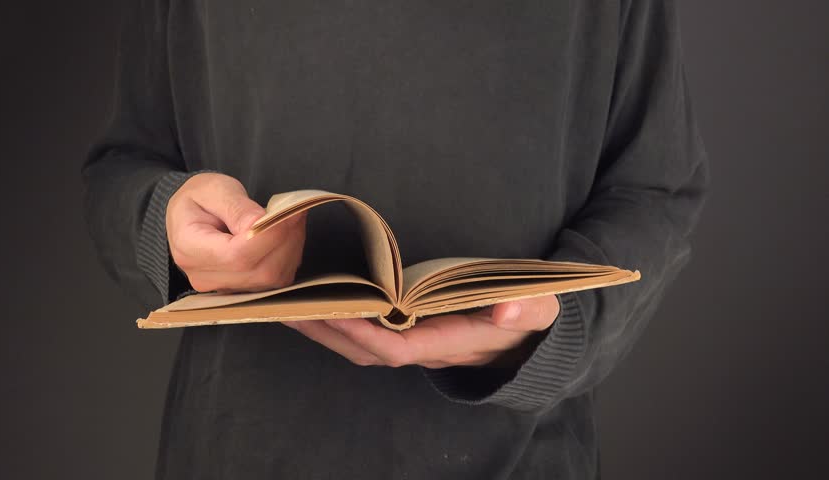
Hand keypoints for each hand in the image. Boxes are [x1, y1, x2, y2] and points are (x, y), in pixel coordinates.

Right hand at [165, 172, 306, 292]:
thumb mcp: (213, 190)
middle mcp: (205, 277)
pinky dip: (289, 255)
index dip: (270, 236)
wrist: (191, 215)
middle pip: (260, 271)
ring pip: (273, 277)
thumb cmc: (199, 199)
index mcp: (190, 249)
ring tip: (291, 218)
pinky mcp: (244, 288)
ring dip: (292, 247)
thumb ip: (237, 207)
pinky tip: (287, 234)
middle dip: (286, 239)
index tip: (289, 211)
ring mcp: (225, 287)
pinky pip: (276, 279)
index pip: (238, 256)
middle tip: (296, 210)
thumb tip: (263, 223)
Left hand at [284, 295, 559, 367]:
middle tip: (291, 307)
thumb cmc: (530, 317)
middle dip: (330, 333)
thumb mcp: (538, 308)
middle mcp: (427, 349)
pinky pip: (369, 335)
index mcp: (452, 343)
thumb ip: (528, 308)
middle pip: (368, 351)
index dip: (367, 335)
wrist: (529, 337)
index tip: (337, 313)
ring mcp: (416, 342)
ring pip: (363, 346)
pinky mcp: (410, 332)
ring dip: (327, 330)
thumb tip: (506, 310)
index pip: (400, 348)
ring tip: (291, 307)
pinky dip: (341, 324)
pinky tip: (318, 305)